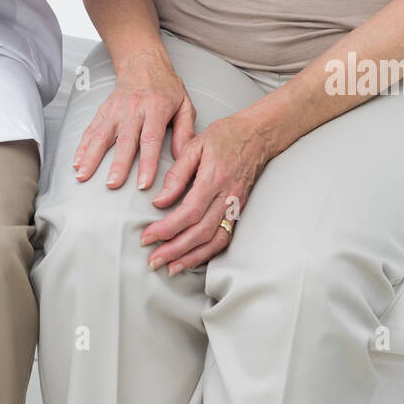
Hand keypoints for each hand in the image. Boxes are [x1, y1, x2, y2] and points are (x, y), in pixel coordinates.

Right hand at [72, 53, 196, 189]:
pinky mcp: (103, 110)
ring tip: (83, 175)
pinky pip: (91, 129)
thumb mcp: (185, 105)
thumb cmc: (167, 87)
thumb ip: (186, 132)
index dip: (147, 162)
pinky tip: (76, 162)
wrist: (143, 62)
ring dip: (92, 156)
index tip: (144, 183)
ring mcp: (116, 109)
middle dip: (118, 164)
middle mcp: (134, 109)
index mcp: (156, 108)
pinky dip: (82, 146)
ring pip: (102, 135)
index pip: (151, 139)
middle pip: (125, 140)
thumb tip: (183, 157)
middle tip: (112, 185)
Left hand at [140, 111, 270, 272]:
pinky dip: (208, 253)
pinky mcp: (238, 211)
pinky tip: (193, 259)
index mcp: (214, 179)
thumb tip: (159, 201)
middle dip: (175, 251)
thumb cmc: (224, 136)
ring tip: (170, 268)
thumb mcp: (195, 145)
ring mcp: (235, 207)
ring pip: (215, 241)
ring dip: (192, 258)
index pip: (189, 213)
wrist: (256, 135)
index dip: (167, 229)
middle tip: (153, 261)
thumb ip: (177, 174)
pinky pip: (225, 238)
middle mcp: (227, 197)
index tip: (147, 237)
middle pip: (201, 233)